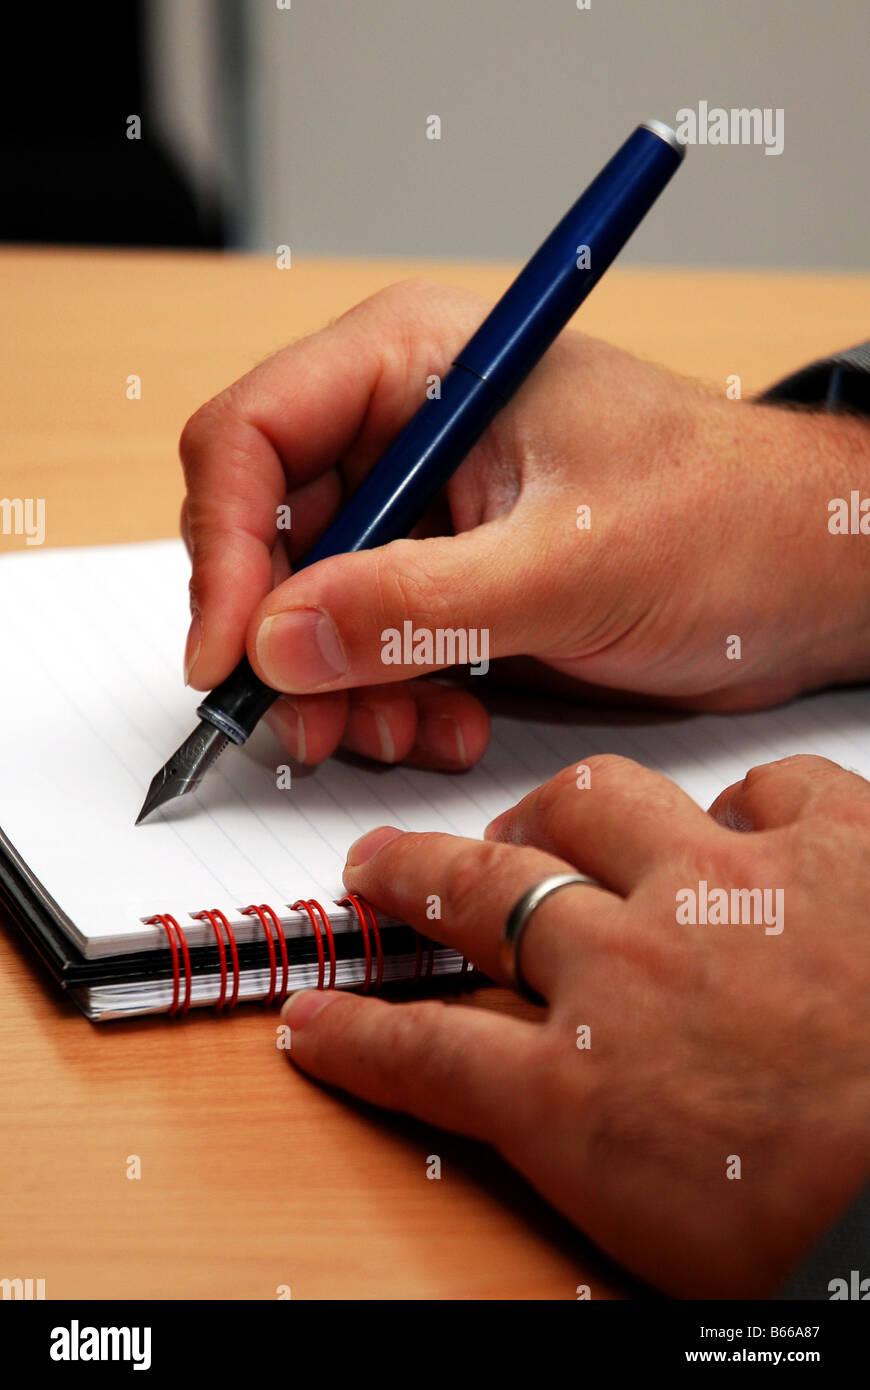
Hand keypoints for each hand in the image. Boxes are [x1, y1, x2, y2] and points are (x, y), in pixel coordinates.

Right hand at [180, 279, 869, 770]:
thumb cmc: (727, 519)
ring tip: (405, 732)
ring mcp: (426, 510)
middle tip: (310, 726)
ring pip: (312, 605)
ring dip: (338, 688)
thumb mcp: (570, 565)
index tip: (231, 656)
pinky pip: (368, 646)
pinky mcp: (449, 578)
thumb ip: (417, 604)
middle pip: (269, 532)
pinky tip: (444, 724)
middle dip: (287, 642)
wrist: (808, 574)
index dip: (223, 548)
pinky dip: (385, 699)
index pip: (255, 434)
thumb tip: (278, 640)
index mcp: (421, 364)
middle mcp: (406, 429)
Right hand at [281, 753, 869, 1296]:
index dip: (355, 1033)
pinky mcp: (832, 846)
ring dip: (555, 815)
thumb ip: (583, 1147)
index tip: (313, 1018)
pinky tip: (742, 829)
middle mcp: (633, 967)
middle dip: (410, 878)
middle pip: (479, 893)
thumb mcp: (659, 1224)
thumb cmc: (825, 1225)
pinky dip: (743, 809)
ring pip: (593, 807)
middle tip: (381, 869)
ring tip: (544, 823)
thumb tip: (546, 1113)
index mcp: (585, 1089)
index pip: (425, 1049)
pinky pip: (764, 791)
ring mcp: (726, 891)